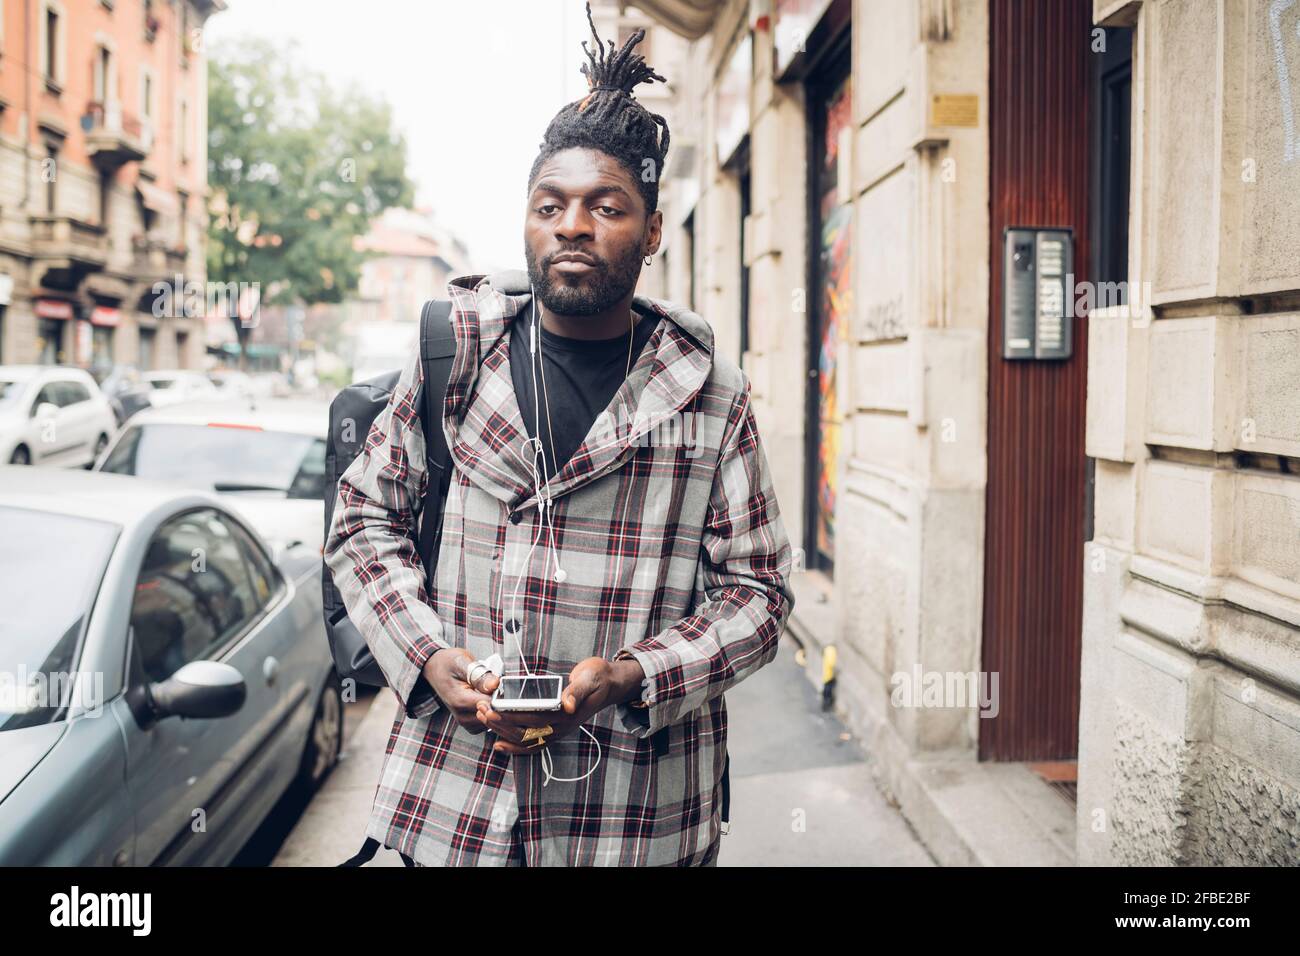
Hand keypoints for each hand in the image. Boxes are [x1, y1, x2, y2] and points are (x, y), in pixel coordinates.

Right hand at [423, 648, 500, 734]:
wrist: (434, 669)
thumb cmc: (448, 663)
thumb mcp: (463, 662)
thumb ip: (480, 676)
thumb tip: (495, 684)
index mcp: (460, 701)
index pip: (491, 707)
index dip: (502, 698)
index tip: (505, 686)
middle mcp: (462, 716)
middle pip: (494, 716)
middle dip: (502, 702)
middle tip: (497, 684)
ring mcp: (466, 722)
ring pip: (494, 721)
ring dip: (498, 707)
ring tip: (491, 690)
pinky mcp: (470, 723)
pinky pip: (489, 722)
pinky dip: (493, 712)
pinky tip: (490, 698)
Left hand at [478, 656, 642, 754]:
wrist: (608, 684)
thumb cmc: (597, 678)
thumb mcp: (589, 679)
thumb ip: (577, 692)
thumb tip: (567, 704)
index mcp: (566, 716)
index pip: (533, 720)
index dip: (511, 717)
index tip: (492, 709)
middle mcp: (560, 728)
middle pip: (525, 732)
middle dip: (500, 723)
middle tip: (481, 710)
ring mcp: (557, 731)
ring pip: (525, 740)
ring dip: (502, 732)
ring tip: (483, 719)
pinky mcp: (553, 729)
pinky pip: (531, 743)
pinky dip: (514, 746)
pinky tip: (498, 743)